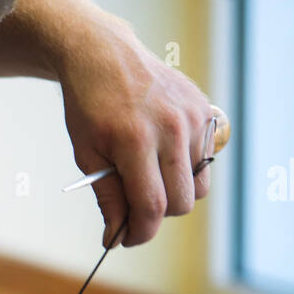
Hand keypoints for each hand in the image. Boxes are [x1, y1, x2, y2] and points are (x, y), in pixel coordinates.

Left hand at [58, 14, 214, 247]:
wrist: (104, 54)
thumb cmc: (89, 106)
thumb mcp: (87, 154)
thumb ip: (107, 198)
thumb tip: (116, 237)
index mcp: (135, 140)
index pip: (152, 207)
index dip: (140, 233)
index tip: (127, 238)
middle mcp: (171, 128)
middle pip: (180, 202)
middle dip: (157, 215)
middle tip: (133, 205)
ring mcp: (193, 118)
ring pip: (199, 186)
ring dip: (175, 192)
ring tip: (149, 174)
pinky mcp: (206, 111)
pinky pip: (206, 160)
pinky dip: (187, 167)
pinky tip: (163, 151)